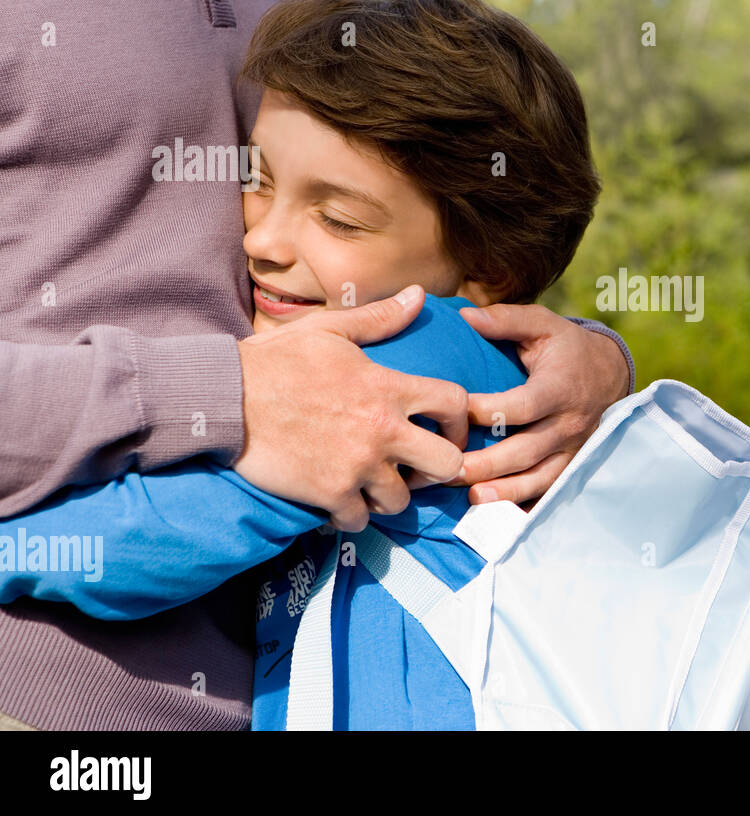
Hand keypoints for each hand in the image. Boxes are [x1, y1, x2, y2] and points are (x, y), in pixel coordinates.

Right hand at [233, 286, 469, 531]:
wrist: (222, 397)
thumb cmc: (275, 360)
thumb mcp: (330, 330)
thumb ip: (380, 319)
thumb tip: (418, 295)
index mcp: (388, 387)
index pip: (455, 403)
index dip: (460, 420)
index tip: (448, 430)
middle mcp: (382, 429)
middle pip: (448, 464)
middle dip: (439, 469)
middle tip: (419, 468)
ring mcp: (357, 465)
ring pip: (402, 501)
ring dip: (389, 495)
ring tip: (373, 485)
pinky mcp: (328, 493)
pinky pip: (359, 520)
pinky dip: (351, 515)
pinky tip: (339, 500)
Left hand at [409, 304, 628, 503]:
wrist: (610, 373)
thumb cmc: (567, 347)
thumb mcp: (543, 324)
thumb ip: (506, 320)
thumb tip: (466, 316)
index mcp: (559, 388)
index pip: (523, 405)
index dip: (490, 410)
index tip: (457, 410)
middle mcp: (568, 423)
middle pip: (527, 450)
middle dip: (488, 464)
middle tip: (449, 470)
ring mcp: (571, 449)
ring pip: (539, 477)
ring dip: (506, 491)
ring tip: (473, 499)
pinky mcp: (571, 465)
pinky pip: (549, 491)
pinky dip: (525, 504)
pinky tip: (498, 515)